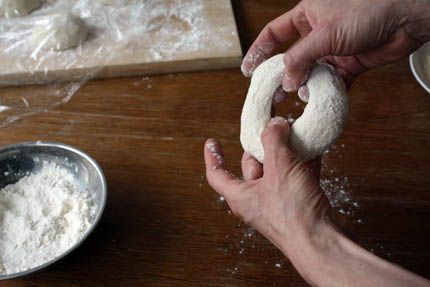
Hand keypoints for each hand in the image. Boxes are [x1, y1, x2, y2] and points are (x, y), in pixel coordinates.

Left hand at [204, 117, 429, 285]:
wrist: (325, 243)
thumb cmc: (294, 214)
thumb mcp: (279, 168)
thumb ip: (274, 141)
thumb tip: (274, 124)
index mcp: (242, 196)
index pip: (217, 175)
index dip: (213, 157)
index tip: (212, 142)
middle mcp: (259, 201)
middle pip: (253, 167)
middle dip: (262, 145)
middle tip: (270, 125)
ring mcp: (281, 203)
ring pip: (279, 170)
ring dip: (287, 151)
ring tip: (294, 131)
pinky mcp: (301, 204)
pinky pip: (299, 177)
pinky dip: (305, 163)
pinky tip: (313, 148)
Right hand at [241, 0, 428, 91]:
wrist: (405, 19)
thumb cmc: (368, 10)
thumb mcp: (324, 34)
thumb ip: (300, 58)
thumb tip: (287, 81)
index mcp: (307, 16)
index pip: (274, 34)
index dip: (259, 51)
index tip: (248, 68)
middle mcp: (317, 33)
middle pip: (291, 57)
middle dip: (281, 75)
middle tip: (272, 92)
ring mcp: (332, 49)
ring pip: (310, 72)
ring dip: (304, 85)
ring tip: (297, 96)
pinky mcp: (348, 63)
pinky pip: (331, 81)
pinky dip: (325, 91)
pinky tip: (319, 99)